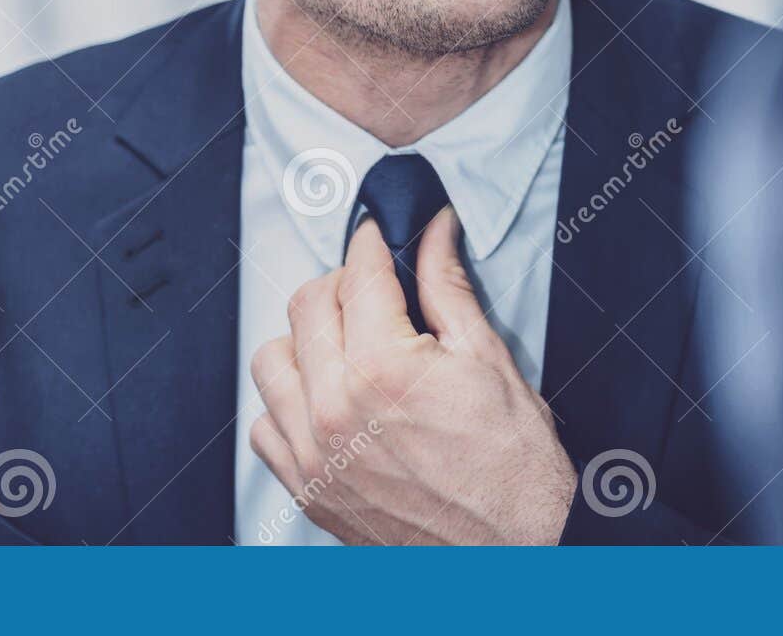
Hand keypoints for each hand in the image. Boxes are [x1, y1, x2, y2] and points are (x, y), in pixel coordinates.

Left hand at [249, 206, 576, 543]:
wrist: (517, 553)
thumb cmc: (514, 468)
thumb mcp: (489, 359)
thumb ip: (447, 286)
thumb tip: (433, 229)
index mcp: (384, 368)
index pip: (358, 274)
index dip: (372, 243)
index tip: (379, 235)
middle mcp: (335, 409)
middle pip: (306, 307)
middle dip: (342, 284)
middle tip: (376, 291)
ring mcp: (314, 454)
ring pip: (271, 361)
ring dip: (305, 342)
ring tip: (350, 347)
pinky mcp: (307, 490)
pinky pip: (265, 427)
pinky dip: (288, 405)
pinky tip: (330, 400)